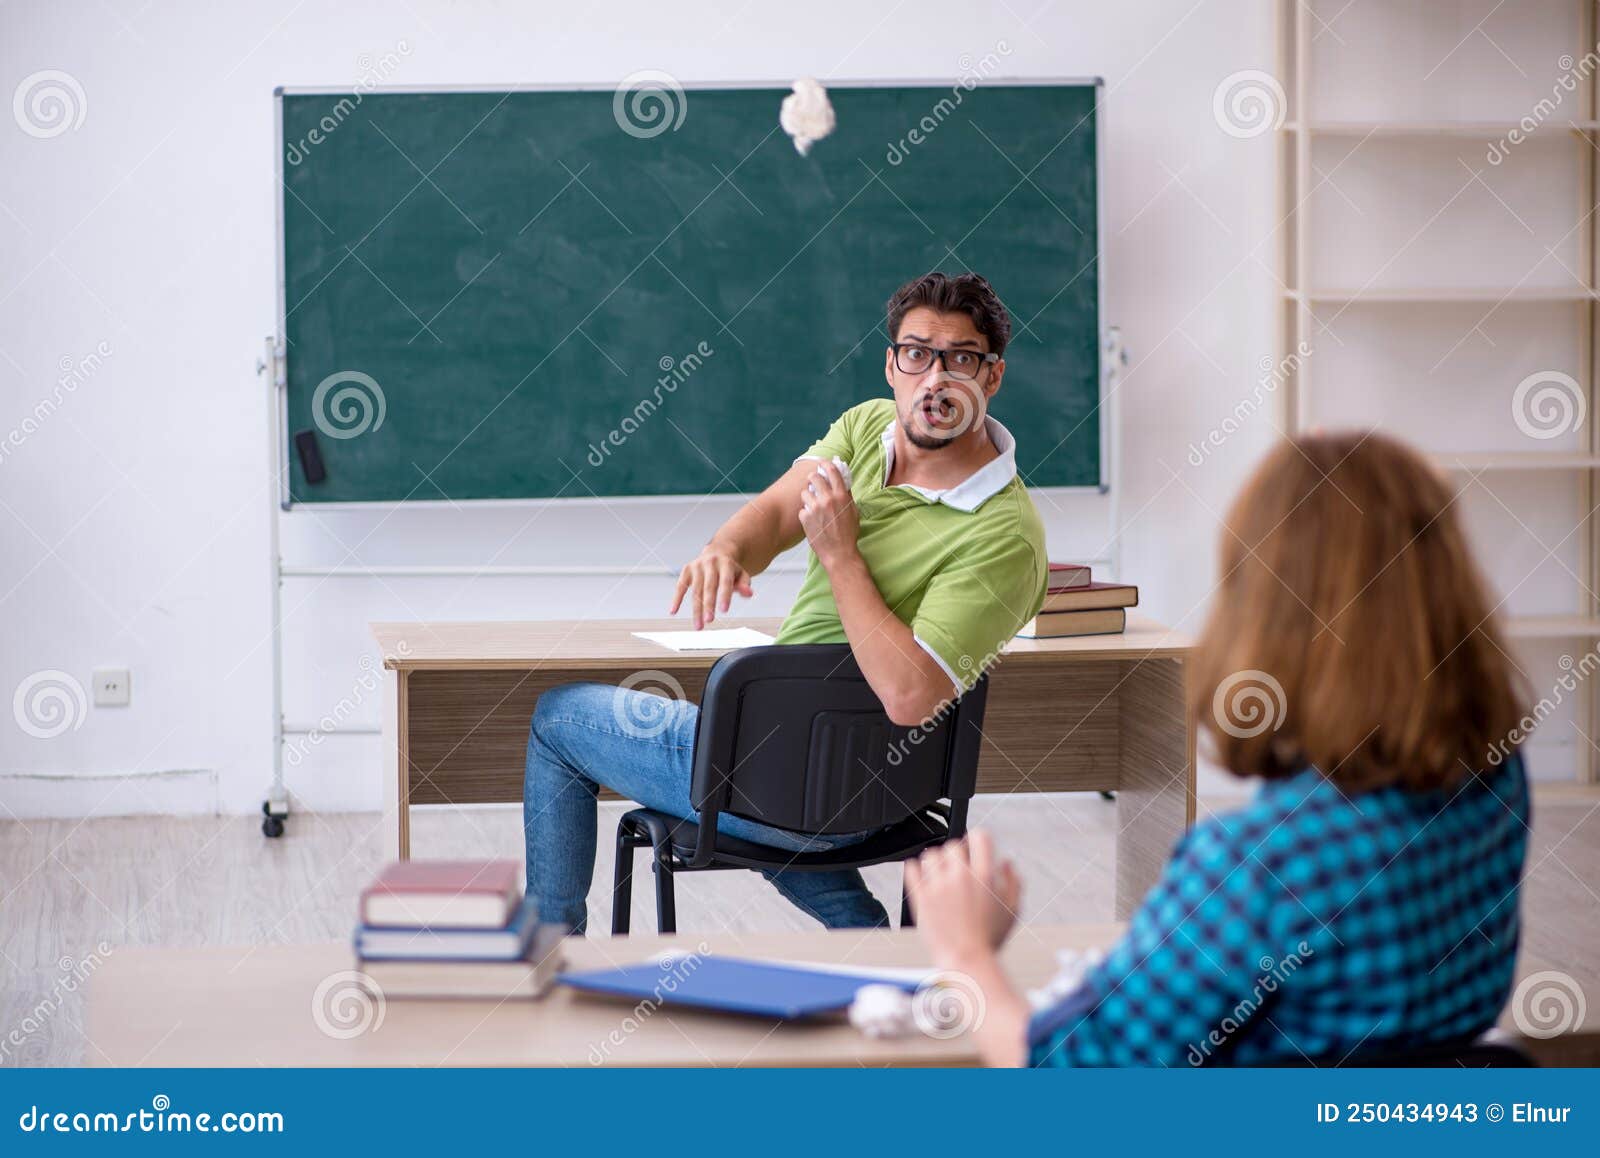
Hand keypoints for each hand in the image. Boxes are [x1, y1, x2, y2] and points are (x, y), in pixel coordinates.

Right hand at [670, 545, 753, 628]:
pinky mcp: (687, 570)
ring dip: (696, 609)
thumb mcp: (741, 575)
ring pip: (695, 590)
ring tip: (699, 625)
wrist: (717, 552)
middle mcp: (710, 563)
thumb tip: (749, 593)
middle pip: (709, 587)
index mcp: (726, 564)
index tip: (724, 611)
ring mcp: (697, 566)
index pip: (725, 581)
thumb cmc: (730, 570)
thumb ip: (745, 585)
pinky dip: (676, 598)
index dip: (725, 595)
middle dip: (708, 605)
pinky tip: (673, 611)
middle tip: (709, 621)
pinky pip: (680, 586)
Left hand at [797, 459, 858, 568]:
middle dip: (812, 479)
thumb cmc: (848, 534)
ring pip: (805, 493)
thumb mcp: (853, 512)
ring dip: (808, 497)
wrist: (839, 553)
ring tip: (813, 506)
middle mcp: (827, 499)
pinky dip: (806, 514)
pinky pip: (802, 509)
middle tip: (813, 483)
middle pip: (814, 477)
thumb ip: (847, 496)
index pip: (832, 471)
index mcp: (841, 496)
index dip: (826, 464)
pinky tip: (812, 521)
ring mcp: (815, 508)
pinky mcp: (805, 518)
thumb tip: (843, 483)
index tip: (823, 463)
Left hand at [905, 830, 1021, 970]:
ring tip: (940, 872)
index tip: (976, 847)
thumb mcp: (1013, 910)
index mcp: (984, 876)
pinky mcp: (920, 897)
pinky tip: (922, 874)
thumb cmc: (990, 939)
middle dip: (958, 853)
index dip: (979, 839)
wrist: (966, 960)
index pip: (980, 836)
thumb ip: (1014, 881)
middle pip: (954, 845)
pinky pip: (912, 869)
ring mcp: (938, 886)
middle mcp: (960, 876)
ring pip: (931, 854)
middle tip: (959, 866)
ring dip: (936, 860)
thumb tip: (1006, 862)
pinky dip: (915, 868)